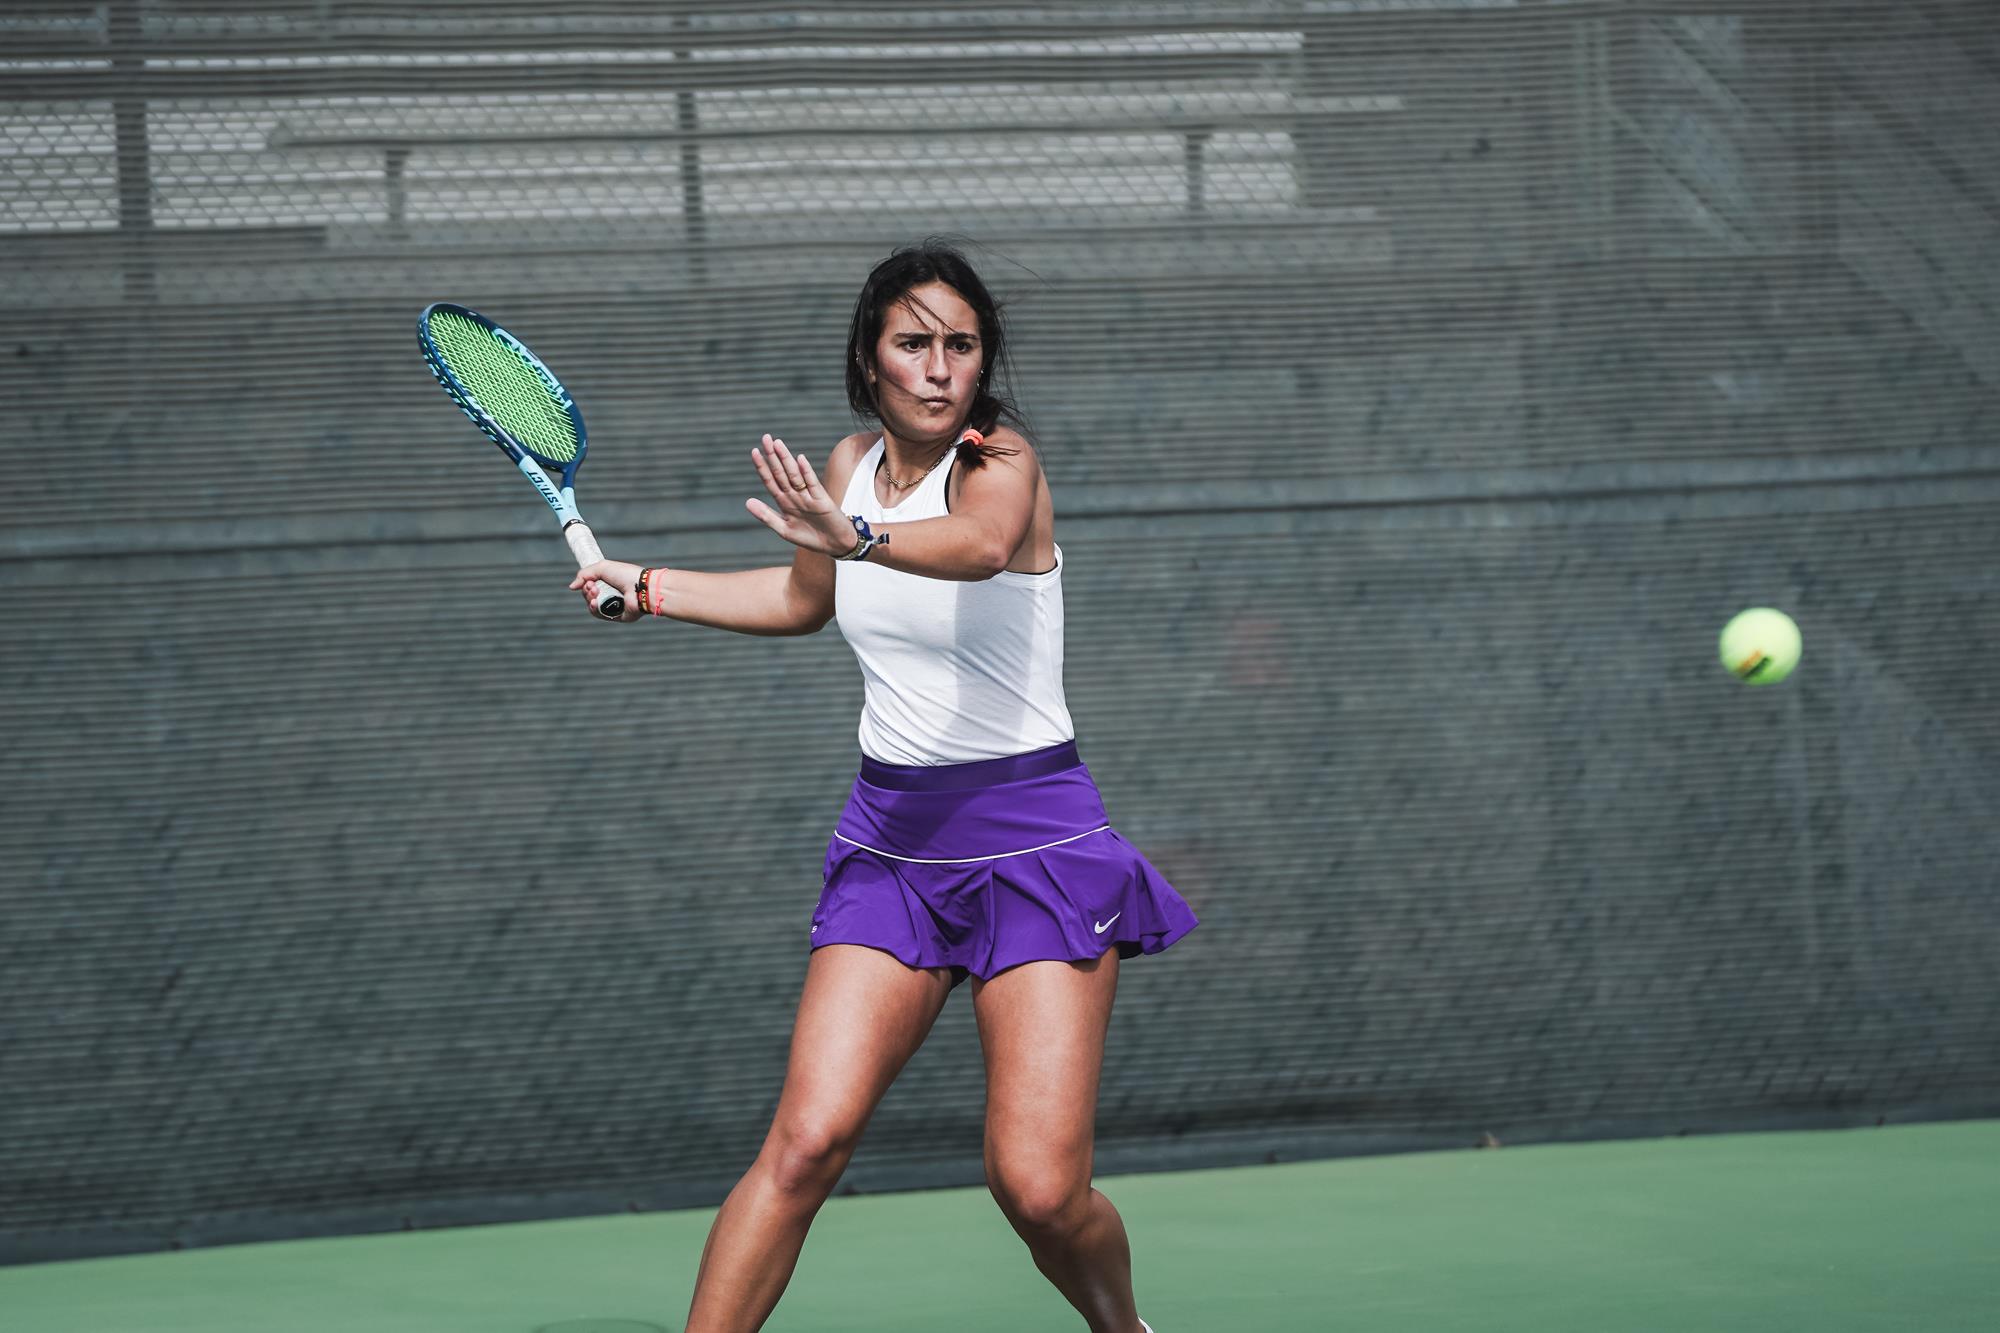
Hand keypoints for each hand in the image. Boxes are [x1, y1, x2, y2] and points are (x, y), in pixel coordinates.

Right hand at [569, 559, 646, 621]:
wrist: (641, 587)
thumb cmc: (626, 575)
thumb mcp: (602, 567)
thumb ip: (584, 574)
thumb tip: (572, 586)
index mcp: (610, 582)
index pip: (591, 585)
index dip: (586, 583)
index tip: (589, 581)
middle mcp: (611, 593)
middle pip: (589, 595)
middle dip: (587, 591)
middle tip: (593, 586)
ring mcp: (613, 605)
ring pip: (592, 605)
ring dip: (589, 599)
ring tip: (595, 592)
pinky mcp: (616, 615)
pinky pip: (599, 614)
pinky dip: (594, 609)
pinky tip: (594, 602)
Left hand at [746, 434, 853, 556]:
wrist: (835, 545)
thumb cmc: (810, 538)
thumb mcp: (785, 530)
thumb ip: (766, 516)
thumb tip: (747, 501)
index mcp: (784, 502)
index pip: (771, 481)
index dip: (762, 467)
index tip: (754, 451)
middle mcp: (795, 495)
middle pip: (781, 473)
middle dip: (772, 456)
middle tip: (766, 437)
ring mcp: (808, 496)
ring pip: (794, 475)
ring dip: (786, 459)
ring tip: (778, 444)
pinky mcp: (822, 500)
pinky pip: (813, 484)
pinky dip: (806, 472)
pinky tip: (800, 460)